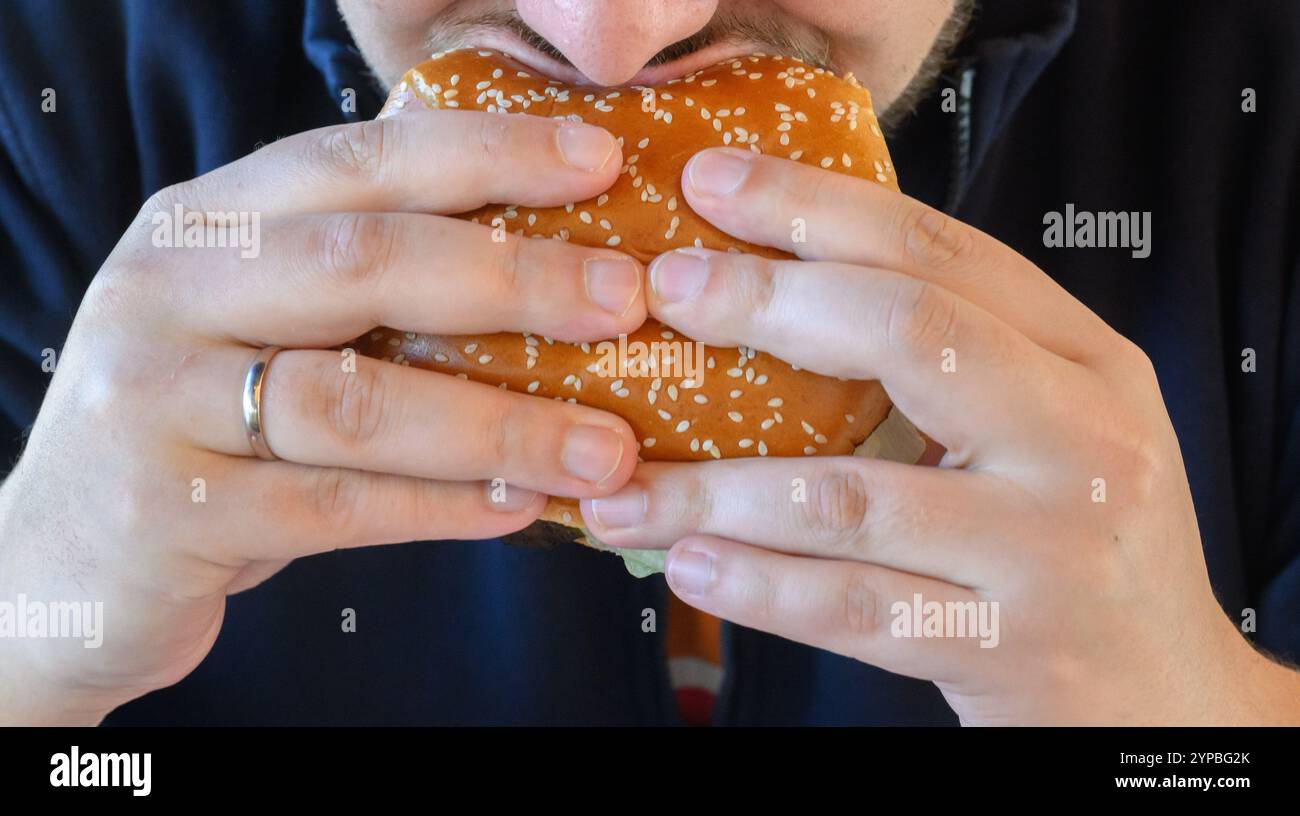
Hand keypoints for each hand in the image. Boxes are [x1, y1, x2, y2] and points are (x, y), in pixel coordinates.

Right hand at [0, 108, 644, 723]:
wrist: (56, 560)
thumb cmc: (196, 424)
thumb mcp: (255, 322)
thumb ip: (353, 277)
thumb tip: (534, 245)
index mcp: (205, 225)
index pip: (357, 162)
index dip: (486, 154)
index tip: (600, 161)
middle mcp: (171, 291)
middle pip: (361, 262)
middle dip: (512, 277)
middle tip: (627, 299)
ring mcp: (156, 401)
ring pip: (354, 401)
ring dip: (501, 423)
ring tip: (609, 447)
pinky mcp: (167, 511)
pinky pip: (334, 507)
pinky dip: (442, 506)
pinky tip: (523, 510)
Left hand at [580, 147, 1299, 724]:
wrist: (1163, 699)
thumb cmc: (1079, 539)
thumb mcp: (1051, 425)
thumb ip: (957, 356)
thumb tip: (774, 289)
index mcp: (1086, 362)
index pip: (942, 253)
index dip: (817, 208)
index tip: (711, 179)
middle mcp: (1082, 439)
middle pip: (911, 333)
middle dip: (768, 302)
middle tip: (663, 289)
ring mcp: (1048, 547)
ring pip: (849, 497)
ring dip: (713, 489)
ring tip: (618, 485)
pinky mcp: (1006, 646)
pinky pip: (853, 607)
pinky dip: (757, 585)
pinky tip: (688, 563)